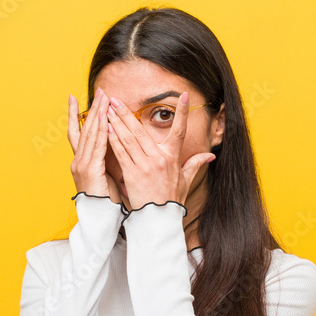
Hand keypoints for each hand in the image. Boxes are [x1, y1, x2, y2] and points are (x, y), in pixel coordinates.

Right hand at [67, 88, 121, 204]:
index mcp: (81, 163)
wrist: (99, 220)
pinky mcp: (90, 170)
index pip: (78, 134)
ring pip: (90, 134)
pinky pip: (96, 146)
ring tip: (103, 97)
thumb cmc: (105, 202)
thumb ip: (106, 162)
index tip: (77, 99)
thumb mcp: (105, 178)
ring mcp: (82, 165)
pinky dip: (100, 131)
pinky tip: (105, 118)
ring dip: (97, 114)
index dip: (78, 116)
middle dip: (92, 108)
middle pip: (84, 129)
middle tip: (99, 90)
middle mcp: (78, 161)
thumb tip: (114, 149)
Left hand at [105, 91, 214, 211]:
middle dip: (127, 113)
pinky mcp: (132, 174)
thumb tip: (210, 155)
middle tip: (115, 99)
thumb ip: (195, 164)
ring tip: (106, 109)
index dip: (183, 113)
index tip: (184, 96)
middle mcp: (159, 159)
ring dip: (116, 123)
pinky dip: (113, 140)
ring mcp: (144, 166)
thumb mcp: (186, 181)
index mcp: (173, 158)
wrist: (158, 219)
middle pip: (142, 130)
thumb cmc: (171, 200)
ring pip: (129, 139)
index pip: (179, 130)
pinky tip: (105, 129)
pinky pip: (121, 153)